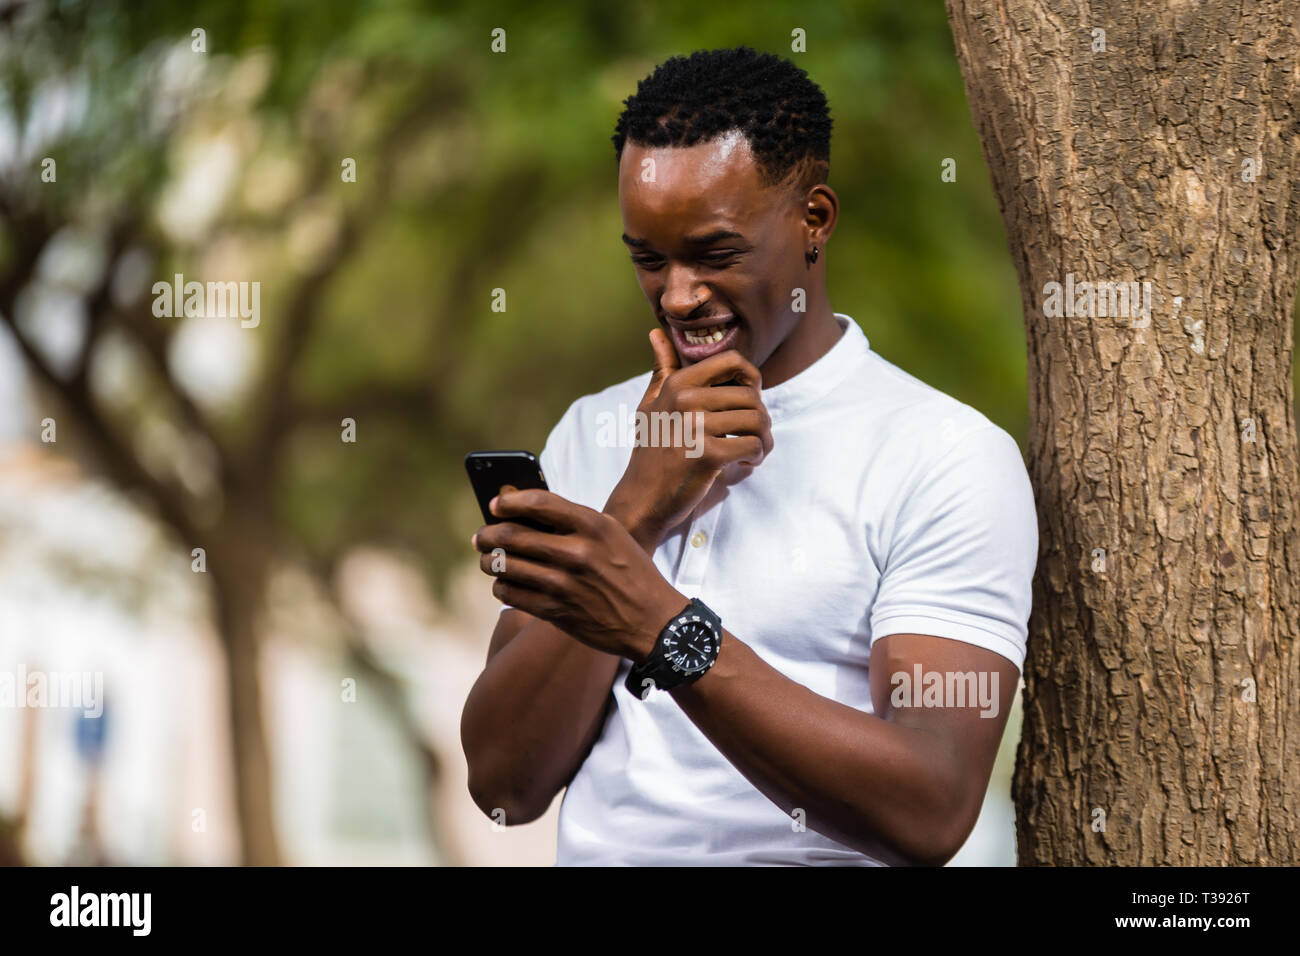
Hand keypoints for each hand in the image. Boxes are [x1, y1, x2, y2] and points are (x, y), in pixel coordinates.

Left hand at [472, 485, 686, 662]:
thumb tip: (520, 507)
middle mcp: (577, 552)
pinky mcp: (555, 610)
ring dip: (489, 561)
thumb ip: (571, 519)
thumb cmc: (629, 570)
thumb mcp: (610, 534)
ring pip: (505, 565)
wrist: (652, 621)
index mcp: (593, 526)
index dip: (509, 502)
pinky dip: (501, 586)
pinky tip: (506, 582)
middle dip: (488, 535)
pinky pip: (510, 593)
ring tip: (487, 559)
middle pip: (513, 535)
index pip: (538, 502)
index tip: (495, 505)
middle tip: (481, 536)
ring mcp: (564, 583)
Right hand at [605, 329, 772, 541]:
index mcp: (677, 383)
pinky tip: (744, 464)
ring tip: (753, 450)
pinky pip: (753, 446)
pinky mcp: (707, 455)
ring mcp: (695, 427)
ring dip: (764, 439)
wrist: (642, 498)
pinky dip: (756, 457)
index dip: (752, 378)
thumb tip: (656, 333)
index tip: (749, 400)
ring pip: (757, 421)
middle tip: (753, 435)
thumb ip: (661, 369)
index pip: (733, 361)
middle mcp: (685, 400)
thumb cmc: (651, 451)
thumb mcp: (651, 406)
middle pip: (751, 395)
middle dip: (762, 418)